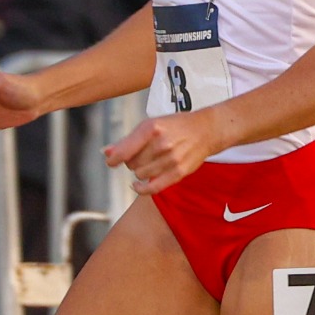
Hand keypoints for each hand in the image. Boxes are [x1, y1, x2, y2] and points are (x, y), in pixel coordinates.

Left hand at [105, 110, 226, 194]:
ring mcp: (171, 159)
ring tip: (149, 162)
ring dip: (140, 171)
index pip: (124, 150)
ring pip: (140, 174)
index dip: (113, 158)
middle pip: (131, 163)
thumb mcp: (151, 125)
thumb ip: (128, 140)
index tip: (111, 161)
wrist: (206, 131)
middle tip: (142, 155)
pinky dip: (142, 189)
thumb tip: (107, 152)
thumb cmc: (177, 126)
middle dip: (132, 161)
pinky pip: (153, 187)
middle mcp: (161, 144)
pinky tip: (138, 185)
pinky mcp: (178, 172)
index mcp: (152, 129)